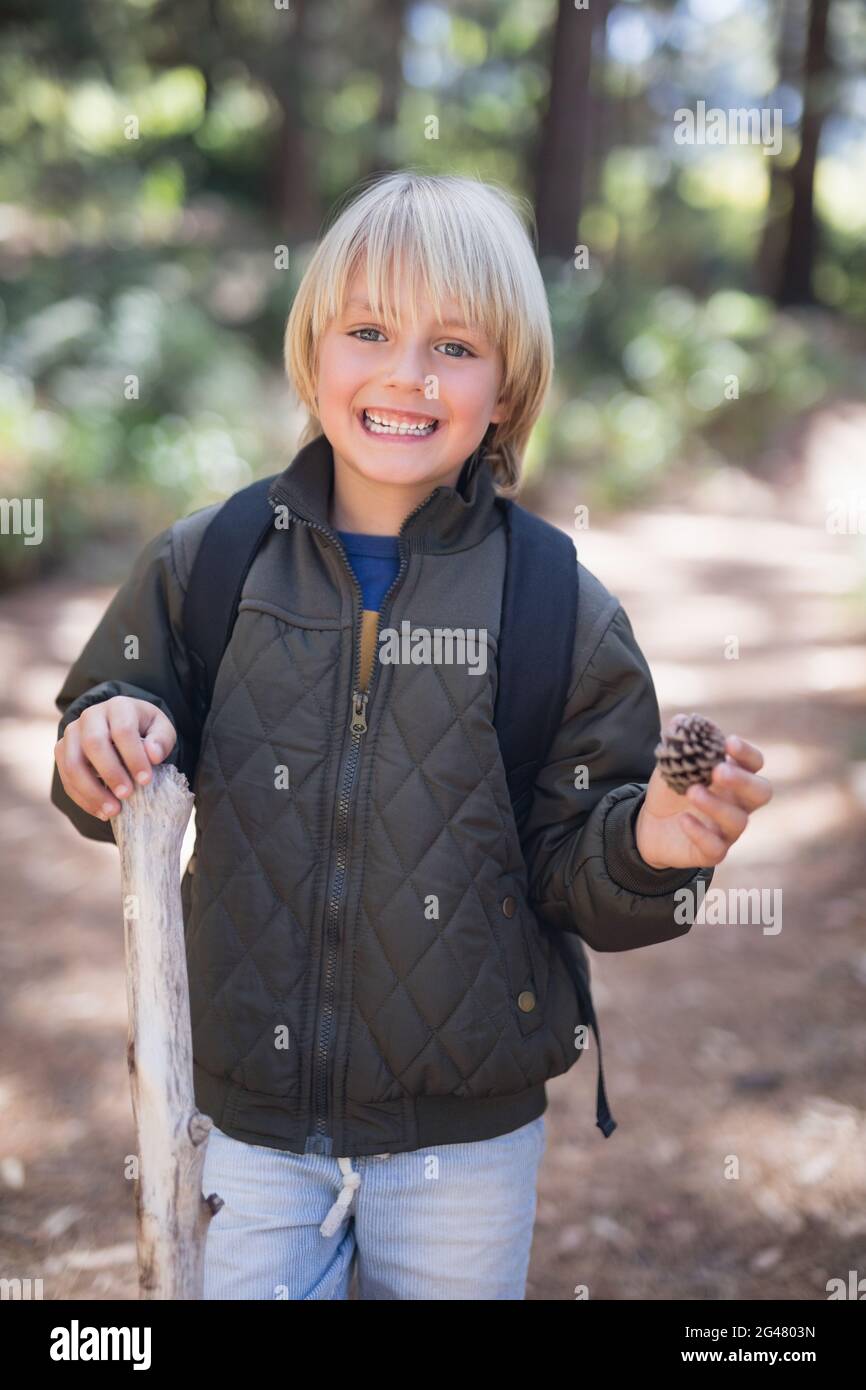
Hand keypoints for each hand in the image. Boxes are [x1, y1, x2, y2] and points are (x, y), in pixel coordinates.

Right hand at [54, 696, 176, 821]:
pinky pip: (66, 777)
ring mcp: (72, 733)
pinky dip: (82, 798)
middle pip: (93, 743)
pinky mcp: (62, 751)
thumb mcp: (161, 730)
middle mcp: (90, 716)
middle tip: (127, 795)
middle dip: (110, 773)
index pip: (123, 730)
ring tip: (112, 811)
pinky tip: (101, 812)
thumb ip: (161, 740)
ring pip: (73, 763)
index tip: (146, 780)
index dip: (134, 757)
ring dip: (92, 791)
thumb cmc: (144, 730)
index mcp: (118, 706)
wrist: (120, 726)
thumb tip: (153, 755)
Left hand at [635, 735, 771, 869]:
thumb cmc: (672, 789)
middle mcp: (739, 803)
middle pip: (761, 793)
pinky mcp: (712, 852)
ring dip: (716, 805)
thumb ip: (678, 743)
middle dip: (743, 780)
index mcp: (735, 777)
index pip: (755, 764)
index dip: (747, 754)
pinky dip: (701, 833)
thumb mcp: (670, 763)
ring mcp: (728, 830)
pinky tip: (683, 820)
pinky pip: (717, 848)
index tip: (728, 743)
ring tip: (691, 792)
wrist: (650, 823)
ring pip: (738, 821)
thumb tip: (682, 720)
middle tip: (718, 771)